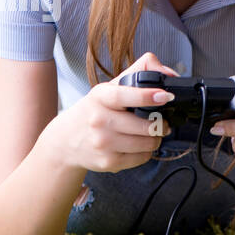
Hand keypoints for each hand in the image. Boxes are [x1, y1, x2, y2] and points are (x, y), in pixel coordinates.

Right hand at [43, 51, 180, 173]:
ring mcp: (103, 143)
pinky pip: (141, 157)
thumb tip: (168, 73)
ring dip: (156, 139)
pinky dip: (146, 152)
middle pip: (144, 126)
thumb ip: (138, 72)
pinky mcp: (108, 162)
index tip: (165, 96)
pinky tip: (138, 145)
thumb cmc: (94, 111)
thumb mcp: (108, 88)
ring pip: (146, 143)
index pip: (122, 96)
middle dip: (161, 125)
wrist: (66, 140)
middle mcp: (99, 120)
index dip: (146, 96)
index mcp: (100, 97)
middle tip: (163, 122)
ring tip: (151, 133)